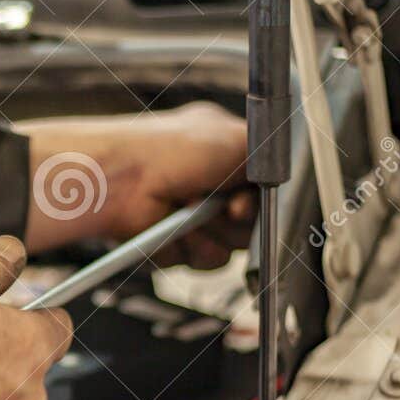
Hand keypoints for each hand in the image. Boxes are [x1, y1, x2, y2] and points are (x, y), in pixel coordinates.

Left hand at [19, 101, 253, 267]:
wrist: (119, 179)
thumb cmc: (166, 149)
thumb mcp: (235, 138)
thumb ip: (267, 155)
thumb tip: (280, 174)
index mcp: (226, 154)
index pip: (262, 191)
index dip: (258, 204)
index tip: (241, 203)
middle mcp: (211, 185)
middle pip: (250, 225)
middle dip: (232, 220)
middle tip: (215, 205)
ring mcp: (192, 215)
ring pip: (228, 248)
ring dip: (209, 233)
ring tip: (186, 211)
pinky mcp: (175, 242)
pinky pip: (201, 261)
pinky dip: (188, 247)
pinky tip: (172, 229)